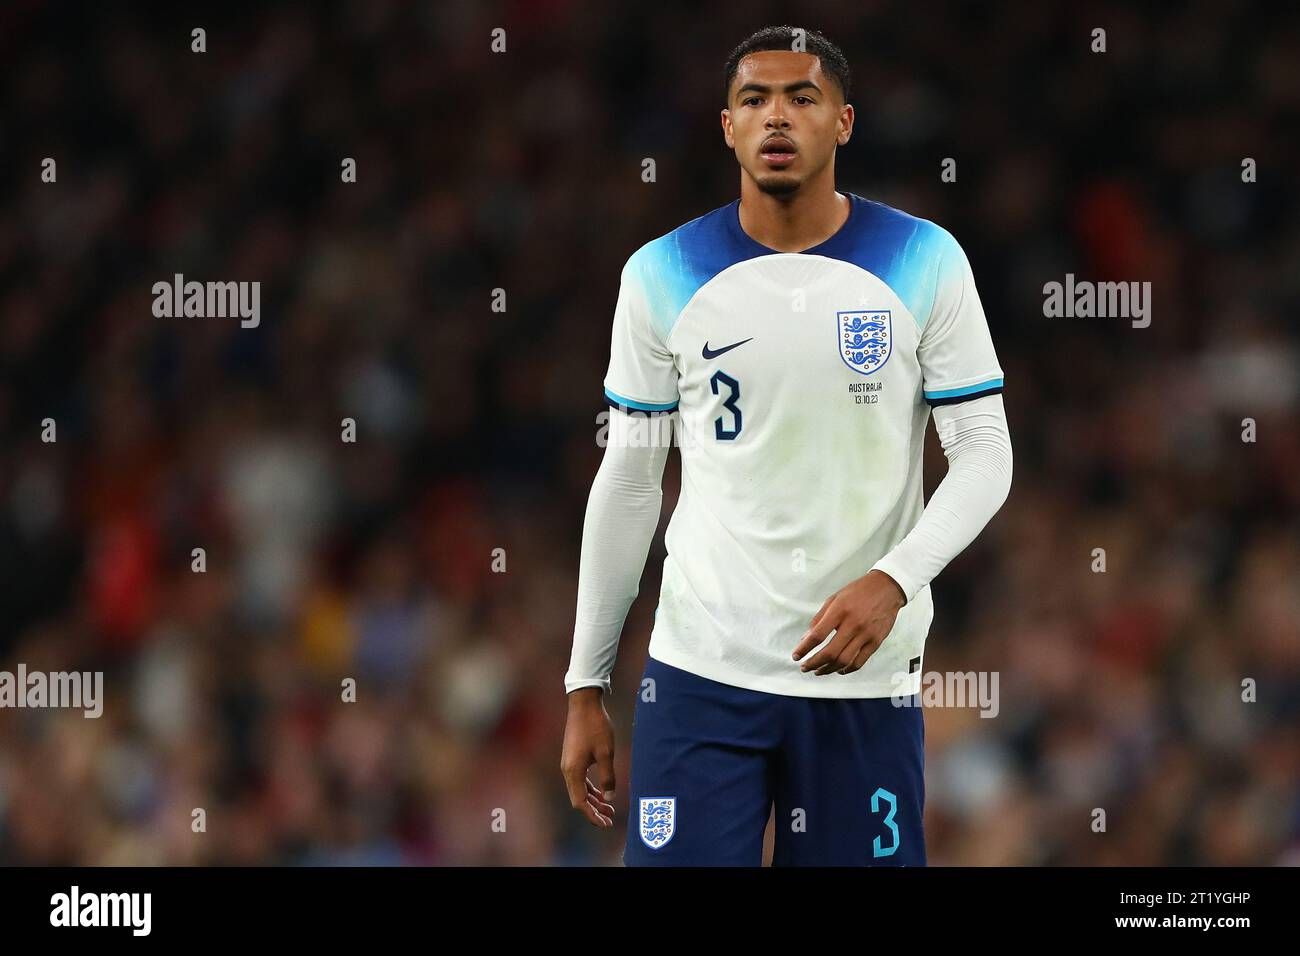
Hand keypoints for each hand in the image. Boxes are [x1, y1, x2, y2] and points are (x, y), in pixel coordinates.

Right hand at [560, 688, 617, 827]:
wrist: (584, 704)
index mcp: (573, 771)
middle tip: (610, 820)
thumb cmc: (596, 726)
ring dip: (593, 800)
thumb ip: (608, 777)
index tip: (606, 824)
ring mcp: (568, 763)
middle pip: (578, 798)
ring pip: (579, 789)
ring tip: (609, 808)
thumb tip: (609, 798)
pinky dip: (591, 788)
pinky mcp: (572, 757)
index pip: (580, 802)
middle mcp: (567, 770)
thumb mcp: (606, 753)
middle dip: (594, 811)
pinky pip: (580, 779)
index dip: (593, 816)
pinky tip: (602, 791)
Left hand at [791, 570, 906, 675]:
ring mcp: (866, 634)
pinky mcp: (876, 642)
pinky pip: (859, 662)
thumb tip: (806, 639)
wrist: (887, 589)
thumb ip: (819, 619)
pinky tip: (838, 669)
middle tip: (805, 667)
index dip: (804, 648)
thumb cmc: (858, 592)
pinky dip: (846, 669)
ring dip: (828, 669)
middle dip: (814, 663)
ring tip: (818, 670)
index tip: (796, 656)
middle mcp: (853, 624)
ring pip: (844, 661)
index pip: (818, 635)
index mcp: (840, 610)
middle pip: (830, 652)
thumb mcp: (834, 599)